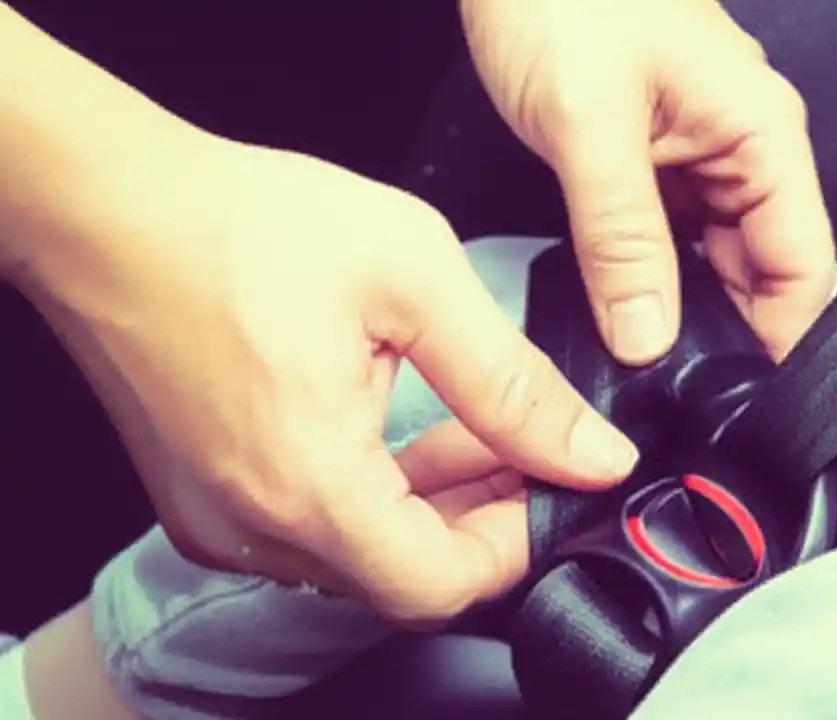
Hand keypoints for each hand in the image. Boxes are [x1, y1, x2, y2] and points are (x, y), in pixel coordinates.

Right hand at [17, 138, 637, 623]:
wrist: (110, 206)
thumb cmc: (240, 224)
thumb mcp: (415, 281)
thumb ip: (512, 383)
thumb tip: (590, 454)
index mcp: (310, 484)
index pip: (443, 585)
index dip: (516, 540)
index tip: (552, 479)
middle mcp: (254, 526)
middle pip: (406, 579)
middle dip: (483, 517)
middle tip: (521, 443)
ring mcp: (218, 520)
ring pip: (362, 559)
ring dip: (432, 506)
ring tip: (470, 427)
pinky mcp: (203, 499)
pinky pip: (312, 531)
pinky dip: (373, 496)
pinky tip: (400, 430)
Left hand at [462, 0, 835, 362]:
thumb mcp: (590, 125)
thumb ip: (623, 238)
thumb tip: (649, 334)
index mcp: (759, 133)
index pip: (804, 267)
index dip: (784, 342)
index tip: (748, 404)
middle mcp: (741, 146)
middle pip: (762, 272)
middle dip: (728, 338)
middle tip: (683, 397)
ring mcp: (697, 152)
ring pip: (711, 261)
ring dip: (683, 312)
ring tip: (648, 363)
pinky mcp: (652, 157)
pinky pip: (668, 238)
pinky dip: (649, 279)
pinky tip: (622, 311)